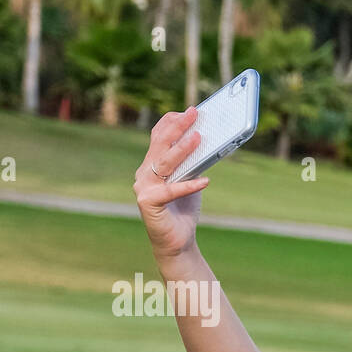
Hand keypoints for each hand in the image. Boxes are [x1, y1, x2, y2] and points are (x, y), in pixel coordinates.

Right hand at [133, 107, 210, 260]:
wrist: (177, 241)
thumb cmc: (183, 209)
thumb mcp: (191, 180)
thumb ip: (194, 163)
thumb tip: (208, 142)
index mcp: (151, 164)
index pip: (158, 136)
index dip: (171, 122)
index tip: (187, 110)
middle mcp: (144, 172)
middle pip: (160, 145)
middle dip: (178, 127)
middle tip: (193, 113)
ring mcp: (143, 187)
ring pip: (165, 163)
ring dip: (182, 149)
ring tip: (198, 138)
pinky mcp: (148, 202)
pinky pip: (171, 191)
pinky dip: (190, 186)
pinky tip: (206, 181)